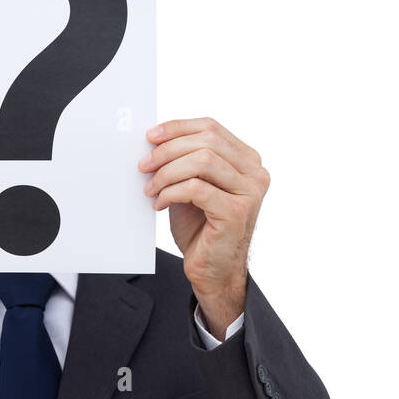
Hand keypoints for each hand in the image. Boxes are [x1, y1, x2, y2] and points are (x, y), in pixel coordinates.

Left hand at [138, 117, 269, 337]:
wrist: (212, 271)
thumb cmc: (201, 230)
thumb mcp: (191, 188)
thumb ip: (183, 163)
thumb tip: (154, 140)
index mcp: (247, 161)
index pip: (211, 128)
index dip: (178, 127)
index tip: (151, 136)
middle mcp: (255, 173)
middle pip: (207, 141)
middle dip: (168, 150)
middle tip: (143, 165)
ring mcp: (249, 192)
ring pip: (202, 161)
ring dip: (167, 172)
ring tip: (150, 188)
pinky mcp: (236, 212)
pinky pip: (196, 188)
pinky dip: (171, 192)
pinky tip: (159, 204)